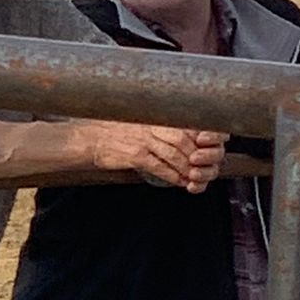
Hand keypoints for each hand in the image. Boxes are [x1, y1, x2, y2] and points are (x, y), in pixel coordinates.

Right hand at [85, 122, 227, 192]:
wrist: (91, 138)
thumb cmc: (117, 132)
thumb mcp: (142, 124)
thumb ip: (162, 128)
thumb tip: (186, 137)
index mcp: (156, 118)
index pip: (186, 126)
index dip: (201, 139)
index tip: (209, 149)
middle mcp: (151, 127)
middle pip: (184, 140)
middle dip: (197, 156)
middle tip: (203, 167)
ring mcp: (143, 140)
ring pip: (174, 154)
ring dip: (187, 169)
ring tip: (193, 177)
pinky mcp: (134, 155)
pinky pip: (159, 166)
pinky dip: (172, 176)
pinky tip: (179, 181)